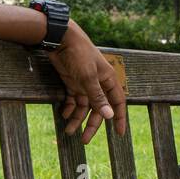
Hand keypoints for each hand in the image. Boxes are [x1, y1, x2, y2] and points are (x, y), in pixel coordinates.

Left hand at [47, 21, 128, 144]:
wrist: (60, 39)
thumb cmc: (79, 55)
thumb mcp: (88, 78)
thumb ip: (98, 98)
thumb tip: (109, 116)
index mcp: (108, 79)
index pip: (117, 102)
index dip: (118, 118)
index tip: (119, 134)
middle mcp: (98, 83)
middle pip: (98, 108)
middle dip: (92, 124)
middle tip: (84, 139)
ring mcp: (84, 83)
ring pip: (84, 106)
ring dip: (77, 119)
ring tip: (69, 131)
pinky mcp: (72, 81)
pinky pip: (73, 100)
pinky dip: (69, 108)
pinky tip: (64, 115)